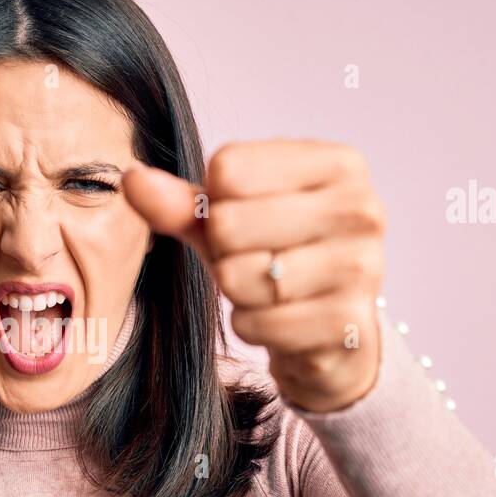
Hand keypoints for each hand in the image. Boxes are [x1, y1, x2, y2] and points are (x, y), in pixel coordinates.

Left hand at [122, 139, 386, 412]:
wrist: (332, 331)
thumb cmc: (278, 257)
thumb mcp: (229, 220)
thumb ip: (181, 201)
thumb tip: (132, 180)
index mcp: (339, 165)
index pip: (227, 169)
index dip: (215, 203)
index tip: (245, 217)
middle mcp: (361, 209)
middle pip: (229, 224)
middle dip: (223, 252)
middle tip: (254, 261)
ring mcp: (362, 268)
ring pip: (241, 277)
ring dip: (236, 292)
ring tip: (266, 291)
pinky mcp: (348, 323)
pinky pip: (257, 323)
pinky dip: (250, 326)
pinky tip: (275, 321)